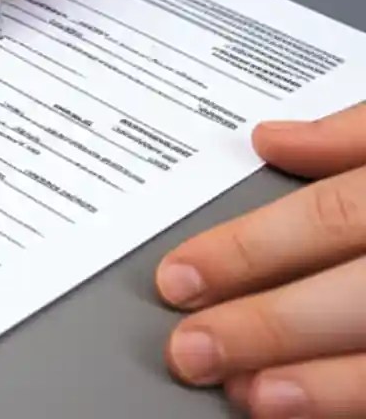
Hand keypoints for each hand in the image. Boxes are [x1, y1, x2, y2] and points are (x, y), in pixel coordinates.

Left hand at [156, 103, 365, 417]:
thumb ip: (353, 135)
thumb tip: (271, 138)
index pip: (327, 217)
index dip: (248, 250)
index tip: (178, 278)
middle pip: (352, 295)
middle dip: (267, 326)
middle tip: (190, 350)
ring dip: (318, 382)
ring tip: (245, 393)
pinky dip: (354, 400)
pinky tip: (298, 409)